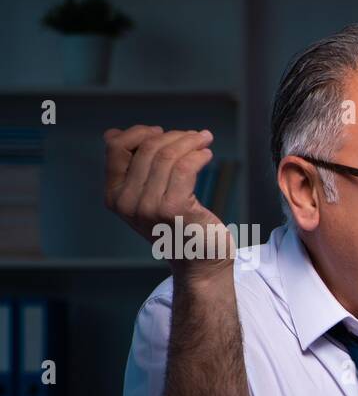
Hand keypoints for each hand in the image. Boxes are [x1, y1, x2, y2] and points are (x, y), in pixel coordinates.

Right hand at [104, 125, 233, 275]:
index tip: (163, 132)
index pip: (115, 147)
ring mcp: (148, 207)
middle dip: (174, 136)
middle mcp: (126, 202)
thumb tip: (112, 133)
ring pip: (167, 156)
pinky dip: (197, 155)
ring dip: (190, 142)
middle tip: (196, 136)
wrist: (199, 263)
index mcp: (114, 196)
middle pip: (147, 149)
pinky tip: (206, 154)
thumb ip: (132, 170)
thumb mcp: (146, 197)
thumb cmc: (177, 227)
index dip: (139, 132)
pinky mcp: (173, 209)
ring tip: (204, 141)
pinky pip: (184, 168)